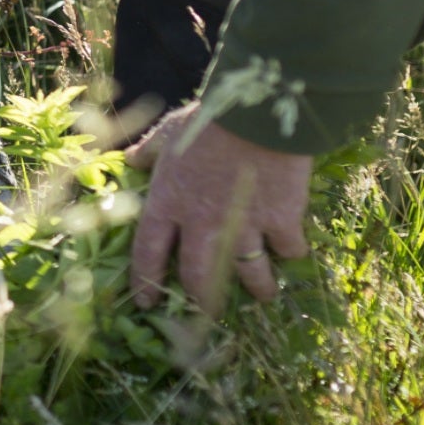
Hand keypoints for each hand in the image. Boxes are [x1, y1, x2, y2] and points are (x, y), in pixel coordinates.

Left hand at [124, 103, 312, 312]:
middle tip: (207, 312)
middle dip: (202, 301)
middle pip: (199, 278)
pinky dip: (291, 252)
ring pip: (250, 276)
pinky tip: (293, 252)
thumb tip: (130, 159)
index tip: (147, 302)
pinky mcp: (281, 221)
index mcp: (168, 203)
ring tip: (264, 295)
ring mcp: (244, 227)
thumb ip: (149, 151)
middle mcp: (202, 224)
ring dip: (258, 289)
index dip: (145, 282)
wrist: (258, 113)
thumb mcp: (170, 132)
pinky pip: (288, 249)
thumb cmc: (209, 119)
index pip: (148, 254)